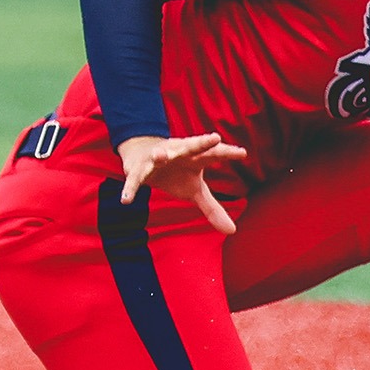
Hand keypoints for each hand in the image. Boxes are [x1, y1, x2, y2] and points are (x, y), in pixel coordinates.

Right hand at [116, 134, 246, 233]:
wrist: (143, 154)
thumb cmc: (177, 172)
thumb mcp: (195, 191)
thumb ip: (213, 208)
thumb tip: (232, 231)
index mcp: (195, 157)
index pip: (215, 154)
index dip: (228, 153)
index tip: (243, 153)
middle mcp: (178, 153)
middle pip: (192, 146)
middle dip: (202, 142)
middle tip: (215, 137)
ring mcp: (157, 159)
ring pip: (159, 156)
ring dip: (160, 155)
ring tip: (161, 156)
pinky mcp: (138, 169)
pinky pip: (134, 180)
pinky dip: (130, 189)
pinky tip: (126, 201)